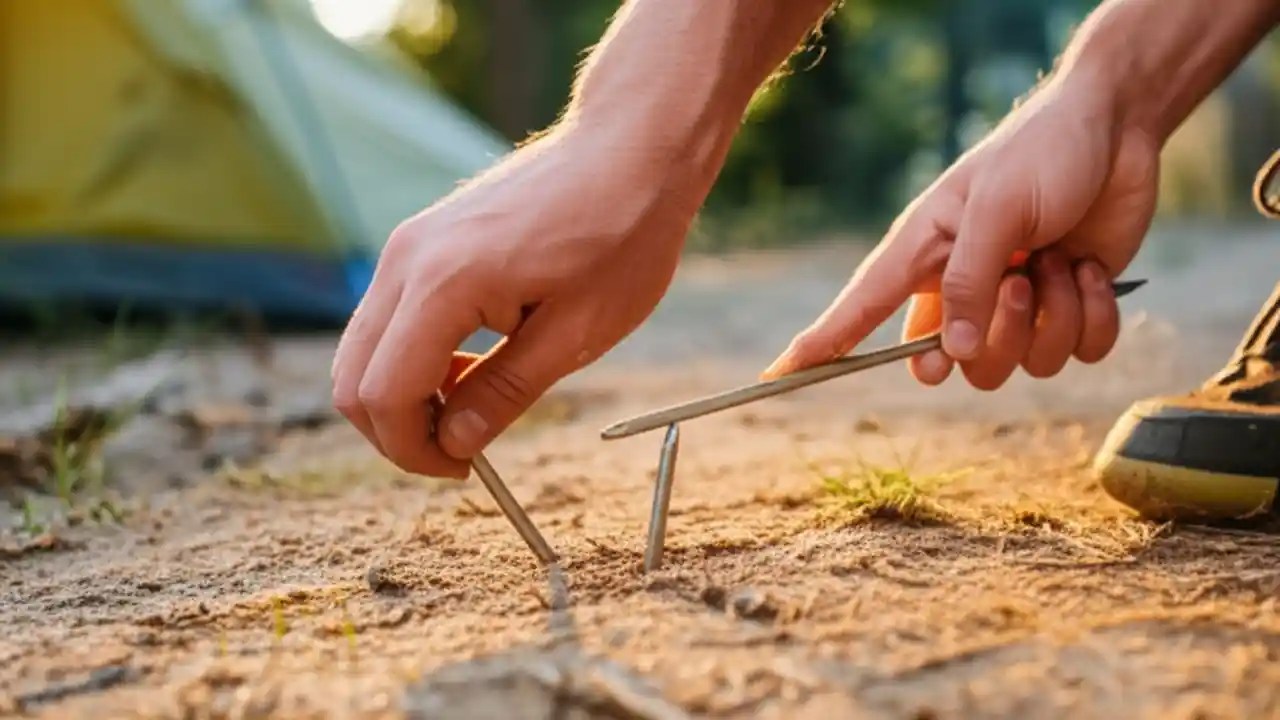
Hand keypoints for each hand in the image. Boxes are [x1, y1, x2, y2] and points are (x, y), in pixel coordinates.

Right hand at [332, 129, 696, 476]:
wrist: (628, 150)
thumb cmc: (618, 235)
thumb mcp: (576, 333)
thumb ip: (505, 392)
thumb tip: (456, 445)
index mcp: (442, 283)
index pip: (383, 396)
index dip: (414, 451)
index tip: (464, 470)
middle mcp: (406, 260)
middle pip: (352, 380)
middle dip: (396, 432)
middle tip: (461, 453)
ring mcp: (407, 246)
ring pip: (362, 351)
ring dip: (402, 397)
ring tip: (472, 410)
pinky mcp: (420, 242)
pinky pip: (387, 320)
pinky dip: (410, 360)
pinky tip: (470, 367)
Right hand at [764, 71, 1159, 389]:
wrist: (1118, 127)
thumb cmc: (1043, 152)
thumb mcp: (996, 208)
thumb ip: (967, 282)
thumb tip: (948, 355)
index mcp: (925, 253)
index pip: (860, 308)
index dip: (822, 344)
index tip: (780, 376)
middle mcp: (962, 286)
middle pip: (956, 364)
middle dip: (997, 337)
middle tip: (1019, 282)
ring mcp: (1014, 302)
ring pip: (1021, 364)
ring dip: (1054, 316)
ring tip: (1060, 261)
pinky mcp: (1065, 308)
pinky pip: (1076, 352)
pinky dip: (1093, 318)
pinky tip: (1089, 271)